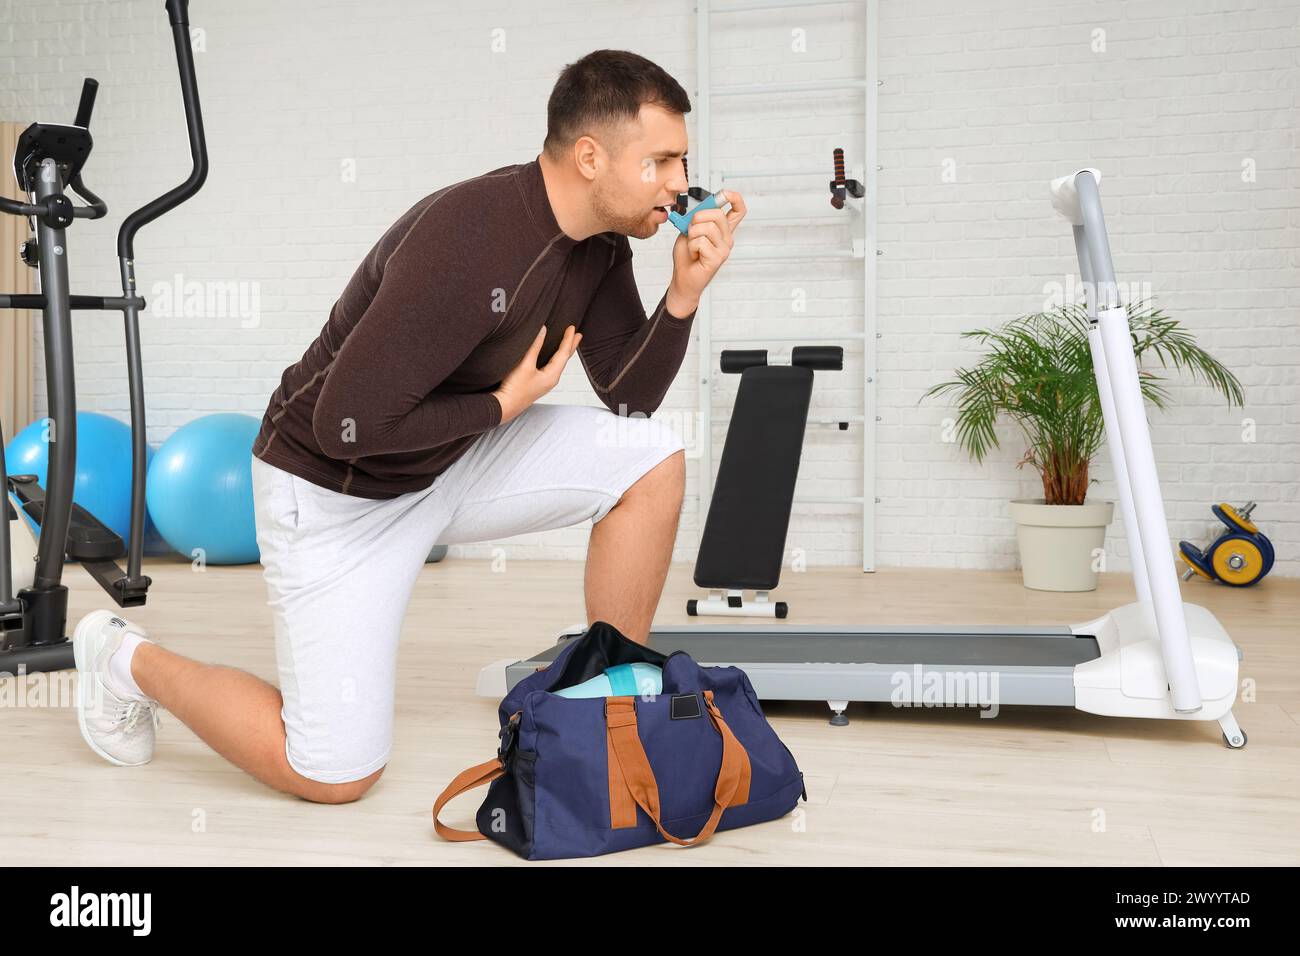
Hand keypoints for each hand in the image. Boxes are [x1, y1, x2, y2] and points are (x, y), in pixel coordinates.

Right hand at [493, 325, 581, 423]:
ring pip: (558, 364)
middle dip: (571, 346)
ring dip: (563, 352)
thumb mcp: (525, 364)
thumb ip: (534, 347)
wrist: (505, 407)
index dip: (568, 339)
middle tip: (578, 335)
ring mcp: (545, 383)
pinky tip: (552, 358)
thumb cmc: (515, 388)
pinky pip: (552, 368)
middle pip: (564, 359)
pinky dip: (555, 359)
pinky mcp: (538, 384)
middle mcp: (551, 380)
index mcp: (552, 375)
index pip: (564, 353)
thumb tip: (543, 330)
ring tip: (568, 344)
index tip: (572, 327)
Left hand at [668, 188, 745, 313]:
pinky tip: (694, 255)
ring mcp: (724, 249)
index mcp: (723, 230)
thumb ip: (698, 219)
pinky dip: (691, 247)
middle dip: (697, 218)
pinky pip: (700, 242)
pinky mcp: (718, 258)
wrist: (683, 278)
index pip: (739, 210)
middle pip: (716, 214)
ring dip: (692, 235)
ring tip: (693, 246)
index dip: (734, 198)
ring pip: (706, 228)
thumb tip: (704, 208)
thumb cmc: (687, 255)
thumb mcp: (690, 230)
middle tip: (691, 231)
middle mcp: (727, 238)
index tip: (725, 193)